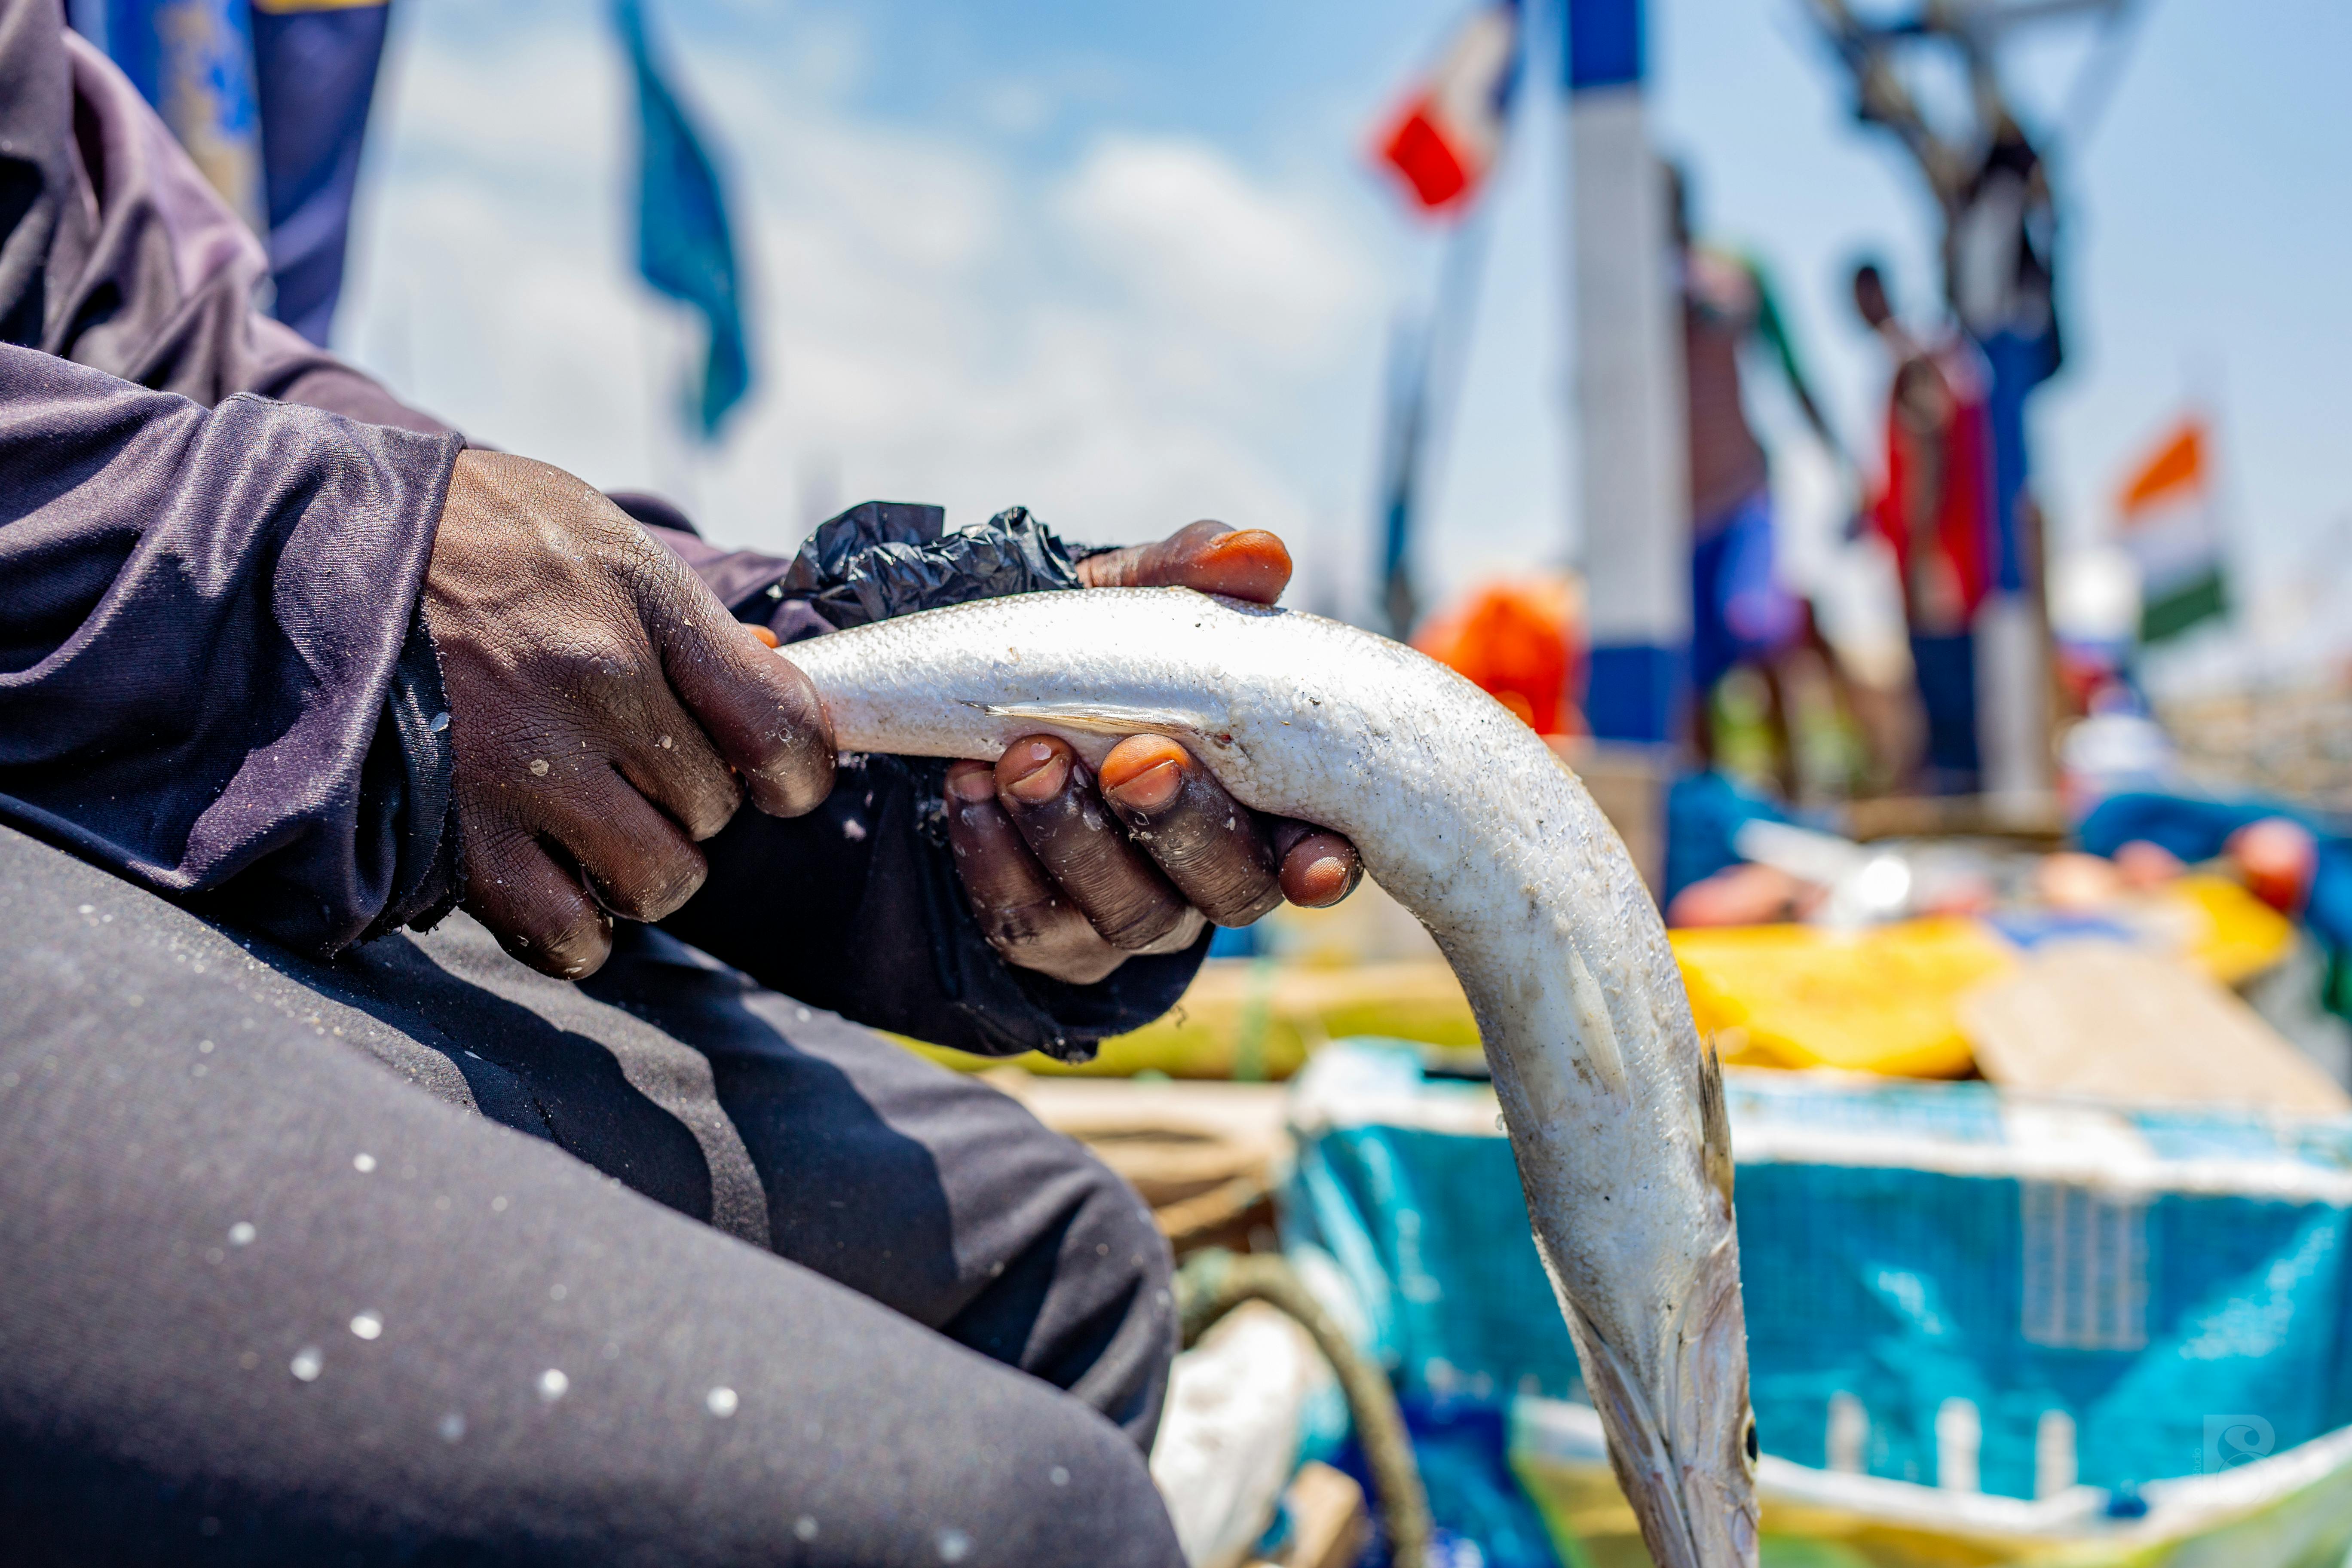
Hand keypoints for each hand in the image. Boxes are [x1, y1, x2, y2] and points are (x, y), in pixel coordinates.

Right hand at [423, 451, 833, 978]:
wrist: (306, 543)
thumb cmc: (468, 537)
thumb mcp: (592, 533)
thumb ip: (685, 622)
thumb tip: (770, 688)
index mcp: (636, 601)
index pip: (781, 726)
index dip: (799, 772)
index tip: (781, 780)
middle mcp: (590, 681)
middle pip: (713, 810)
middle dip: (689, 804)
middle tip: (633, 770)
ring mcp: (520, 762)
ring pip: (657, 880)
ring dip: (642, 872)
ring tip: (597, 827)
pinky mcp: (455, 833)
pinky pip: (566, 934)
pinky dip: (577, 929)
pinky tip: (555, 883)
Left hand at [944, 520, 1361, 984]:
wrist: (990, 698)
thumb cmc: (1105, 657)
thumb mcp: (1140, 604)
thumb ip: (1195, 574)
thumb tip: (1257, 552)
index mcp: (1268, 805)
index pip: (1319, 853)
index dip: (1323, 862)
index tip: (1316, 857)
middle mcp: (1210, 875)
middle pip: (1226, 885)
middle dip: (1181, 823)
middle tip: (1134, 757)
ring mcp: (1130, 914)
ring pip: (1126, 908)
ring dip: (1076, 833)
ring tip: (1027, 759)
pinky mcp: (1046, 935)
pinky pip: (1026, 917)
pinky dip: (994, 852)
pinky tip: (969, 788)